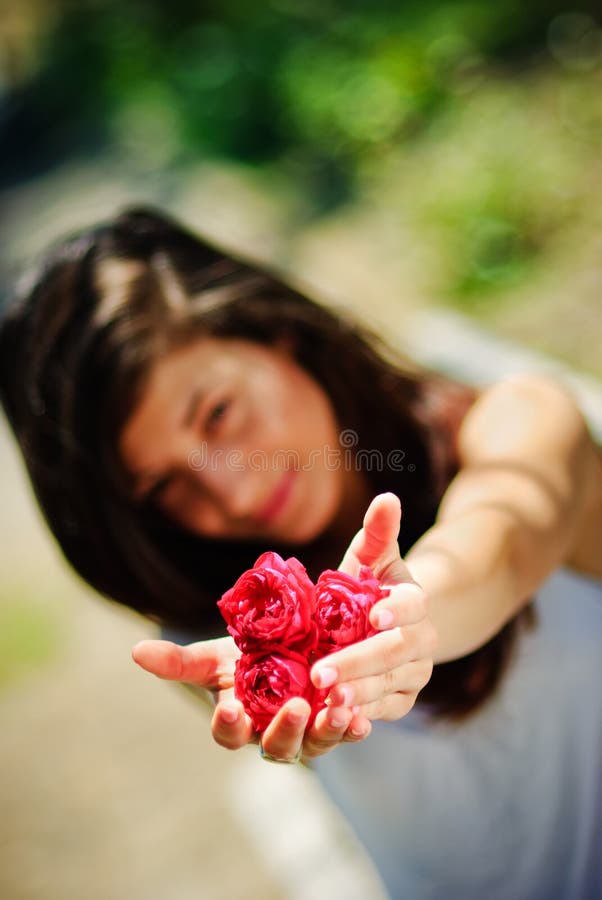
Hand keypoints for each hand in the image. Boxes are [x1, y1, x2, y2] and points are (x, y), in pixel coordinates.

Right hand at [131, 636, 369, 760]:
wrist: (294, 641)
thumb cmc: (247, 654)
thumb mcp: (216, 655)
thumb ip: (180, 661)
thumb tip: (135, 651)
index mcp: (241, 721)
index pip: (230, 734)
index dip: (230, 725)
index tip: (230, 708)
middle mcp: (274, 733)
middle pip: (279, 746)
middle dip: (287, 730)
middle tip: (296, 707)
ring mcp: (310, 731)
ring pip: (318, 742)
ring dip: (329, 727)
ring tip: (340, 707)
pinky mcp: (341, 720)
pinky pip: (349, 731)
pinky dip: (356, 726)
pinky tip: (363, 717)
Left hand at [309, 492, 436, 723]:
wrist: (383, 623)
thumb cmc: (367, 584)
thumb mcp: (370, 557)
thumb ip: (379, 531)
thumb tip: (387, 497)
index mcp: (415, 601)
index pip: (412, 604)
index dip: (396, 608)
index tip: (373, 615)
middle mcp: (422, 640)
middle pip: (396, 652)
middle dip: (360, 663)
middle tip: (321, 673)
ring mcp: (414, 673)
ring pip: (390, 686)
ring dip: (360, 695)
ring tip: (327, 700)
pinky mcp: (402, 700)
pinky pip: (386, 711)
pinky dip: (365, 718)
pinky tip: (339, 721)